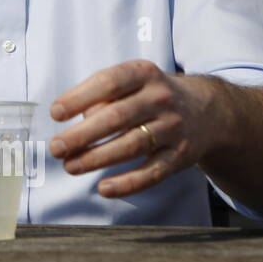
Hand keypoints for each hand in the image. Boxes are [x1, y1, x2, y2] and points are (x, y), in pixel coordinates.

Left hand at [49, 59, 219, 198]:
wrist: (208, 110)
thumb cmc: (149, 95)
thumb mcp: (131, 82)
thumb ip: (102, 97)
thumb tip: (75, 121)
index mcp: (143, 73)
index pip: (108, 82)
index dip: (78, 98)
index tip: (55, 113)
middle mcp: (161, 98)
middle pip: (116, 117)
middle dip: (82, 135)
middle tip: (56, 148)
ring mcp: (174, 127)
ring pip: (132, 146)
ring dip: (97, 159)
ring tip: (70, 166)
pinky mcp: (182, 156)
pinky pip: (153, 173)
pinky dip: (128, 183)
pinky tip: (104, 188)